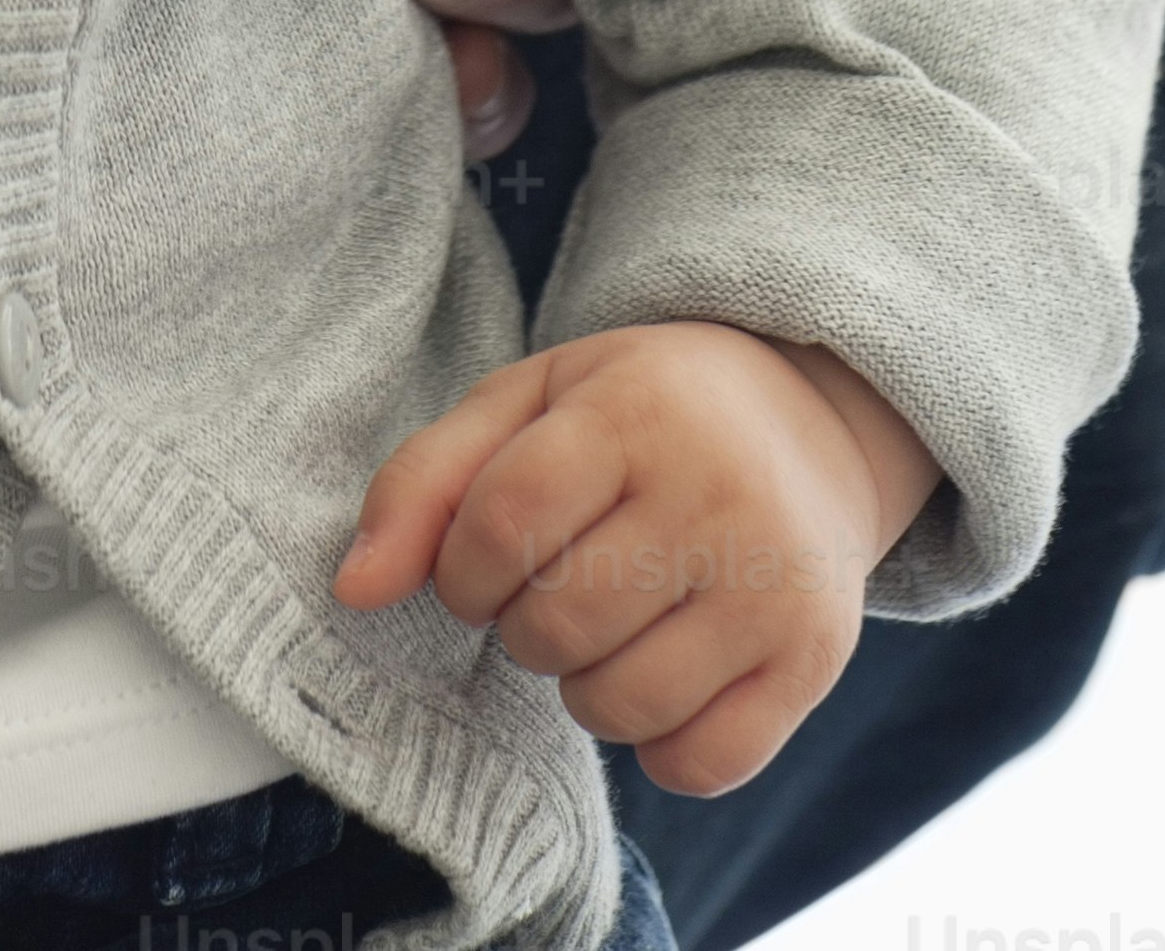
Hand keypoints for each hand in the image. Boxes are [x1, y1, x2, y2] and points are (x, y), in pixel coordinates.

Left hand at [335, 321, 940, 794]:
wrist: (808, 423)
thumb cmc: (638, 414)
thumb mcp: (530, 401)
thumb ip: (427, 482)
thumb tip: (351, 590)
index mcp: (636, 412)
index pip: (502, 522)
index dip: (461, 568)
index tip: (477, 567)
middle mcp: (718, 496)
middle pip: (554, 625)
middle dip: (521, 626)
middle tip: (553, 587)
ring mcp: (776, 586)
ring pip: (619, 704)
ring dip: (582, 686)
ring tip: (608, 626)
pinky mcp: (813, 662)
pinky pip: (698, 763)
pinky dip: (657, 743)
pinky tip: (664, 671)